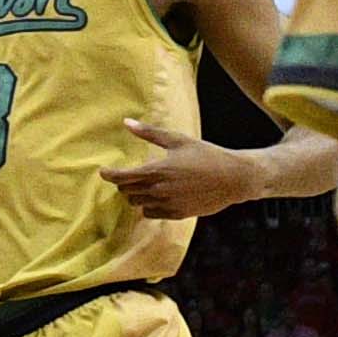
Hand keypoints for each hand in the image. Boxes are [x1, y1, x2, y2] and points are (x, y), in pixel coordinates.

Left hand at [113, 129, 276, 221]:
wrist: (234, 178)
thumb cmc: (206, 154)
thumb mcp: (178, 140)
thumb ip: (150, 133)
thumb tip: (127, 122)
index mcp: (158, 170)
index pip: (123, 177)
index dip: (109, 175)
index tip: (103, 171)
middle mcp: (160, 190)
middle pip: (128, 191)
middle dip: (124, 183)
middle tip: (127, 176)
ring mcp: (169, 204)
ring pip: (138, 204)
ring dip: (135, 195)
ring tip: (141, 186)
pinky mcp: (178, 214)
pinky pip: (152, 214)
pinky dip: (149, 206)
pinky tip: (155, 196)